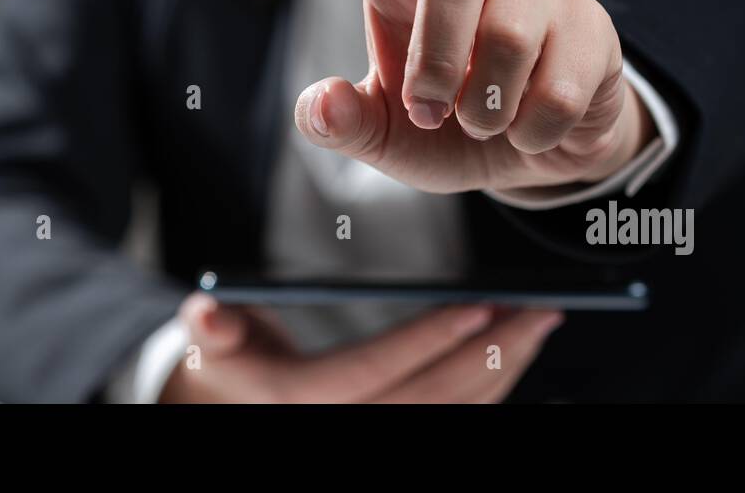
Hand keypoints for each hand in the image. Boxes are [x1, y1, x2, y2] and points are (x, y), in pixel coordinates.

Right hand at [158, 293, 562, 402]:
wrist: (232, 415)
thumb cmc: (230, 368)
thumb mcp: (213, 347)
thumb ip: (214, 329)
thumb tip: (203, 314)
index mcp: (304, 400)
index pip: (377, 370)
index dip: (429, 339)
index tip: (479, 306)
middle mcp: (348, 427)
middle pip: (435, 398)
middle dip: (493, 353)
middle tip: (540, 310)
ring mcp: (377, 437)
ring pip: (456, 414)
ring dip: (505, 370)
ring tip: (540, 325)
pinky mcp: (397, 436)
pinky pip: (456, 421)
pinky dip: (493, 391)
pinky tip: (517, 358)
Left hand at [294, 0, 651, 195]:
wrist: (530, 157)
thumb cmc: (445, 128)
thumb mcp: (385, 136)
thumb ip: (345, 121)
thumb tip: (318, 106)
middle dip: (435, 58)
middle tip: (431, 111)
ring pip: (508, 38)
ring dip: (485, 107)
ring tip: (484, 123)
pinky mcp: (591, 29)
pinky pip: (558, 89)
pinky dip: (531, 132)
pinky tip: (532, 129)